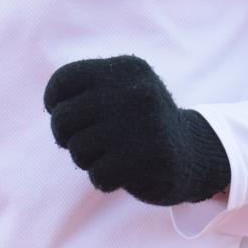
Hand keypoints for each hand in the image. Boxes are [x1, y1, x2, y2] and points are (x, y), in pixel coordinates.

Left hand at [43, 55, 231, 206]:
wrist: (192, 153)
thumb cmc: (139, 125)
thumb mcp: (120, 92)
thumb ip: (86, 92)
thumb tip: (56, 109)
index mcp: (127, 68)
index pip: (64, 80)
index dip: (55, 104)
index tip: (67, 116)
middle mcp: (136, 90)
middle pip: (63, 118)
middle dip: (67, 137)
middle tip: (87, 143)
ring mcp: (145, 122)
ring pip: (78, 150)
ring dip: (87, 161)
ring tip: (109, 156)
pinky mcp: (153, 156)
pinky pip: (99, 175)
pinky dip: (104, 180)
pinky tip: (122, 173)